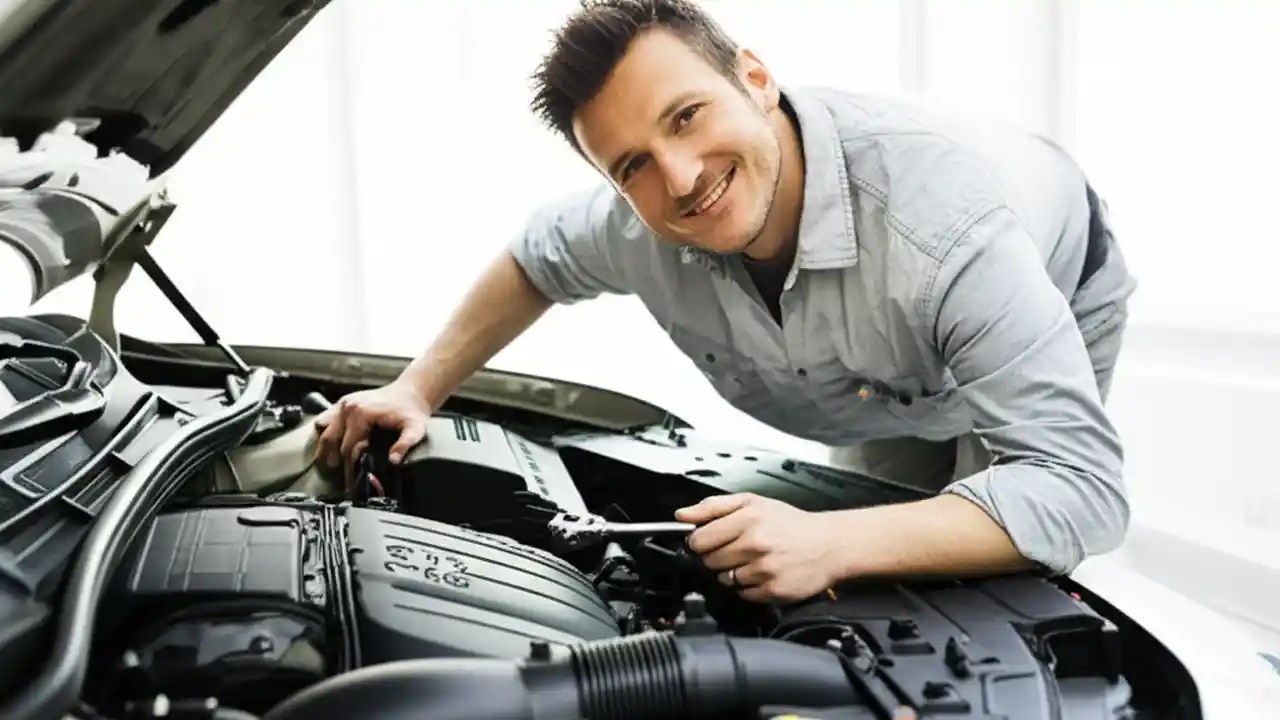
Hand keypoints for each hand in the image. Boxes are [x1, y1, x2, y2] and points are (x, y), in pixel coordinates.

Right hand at [313, 380, 431, 487]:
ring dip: (324, 451)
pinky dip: (324, 436)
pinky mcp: (341, 403)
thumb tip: (393, 461)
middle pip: (331, 441)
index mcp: (361, 414)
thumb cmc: (410, 412)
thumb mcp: (415, 428)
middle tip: (338, 480)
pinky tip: (327, 449)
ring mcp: (342, 404)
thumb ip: (405, 444)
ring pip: (324, 432)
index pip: (347, 448)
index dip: (348, 468)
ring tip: (328, 468)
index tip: (350, 484)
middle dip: (333, 462)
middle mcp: (347, 407)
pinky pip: (324, 421)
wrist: (408, 393)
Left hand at [677, 493, 840, 603]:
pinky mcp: (773, 591)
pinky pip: (743, 594)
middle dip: (717, 556)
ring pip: (725, 580)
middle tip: (736, 550)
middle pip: (709, 561)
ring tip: (753, 561)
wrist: (830, 544)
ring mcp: (764, 570)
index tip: (707, 542)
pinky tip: (763, 573)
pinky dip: (749, 587)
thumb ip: (713, 507)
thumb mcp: (753, 502)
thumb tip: (681, 516)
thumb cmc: (791, 523)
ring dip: (733, 573)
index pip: (699, 540)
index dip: (699, 542)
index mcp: (747, 519)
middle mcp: (754, 544)